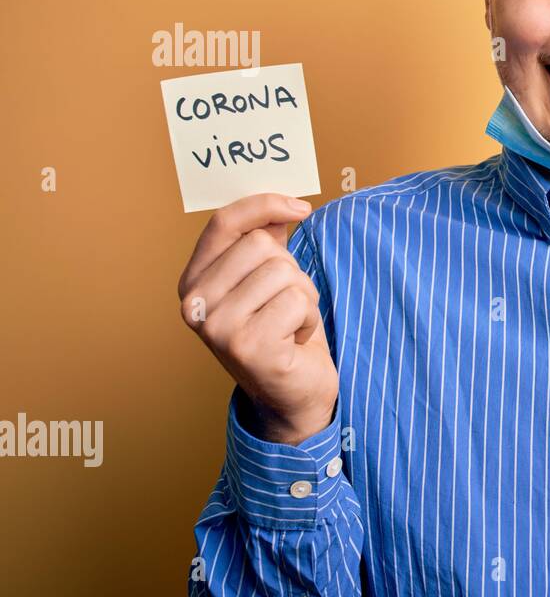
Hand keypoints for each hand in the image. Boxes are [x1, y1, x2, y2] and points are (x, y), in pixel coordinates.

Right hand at [177, 193, 337, 444]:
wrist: (292, 393)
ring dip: (303, 297)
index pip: (224, 222)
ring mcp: (217, 328)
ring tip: (290, 324)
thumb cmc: (281, 330)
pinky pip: (297, 303)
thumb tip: (285, 204)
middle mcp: (195, 305)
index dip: (265, 204)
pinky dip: (308, 319)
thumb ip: (268, 241)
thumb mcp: (268, 280)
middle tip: (287, 303)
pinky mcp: (248, 347)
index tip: (301, 207)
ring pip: (283, 273)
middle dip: (291, 270)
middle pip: (261, 246)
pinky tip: (294, 341)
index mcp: (193, 282)